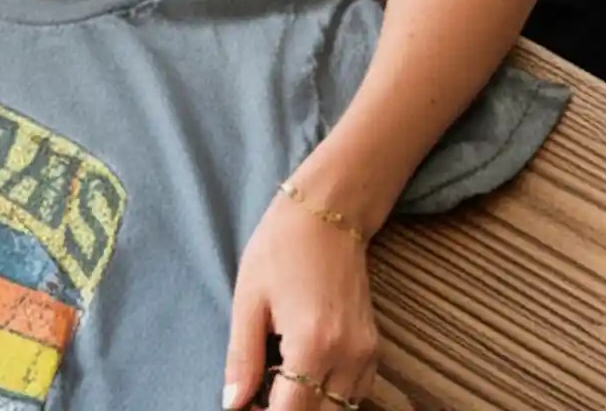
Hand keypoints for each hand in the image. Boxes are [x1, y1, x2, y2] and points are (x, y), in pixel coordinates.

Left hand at [222, 188, 378, 409]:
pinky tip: (299, 376)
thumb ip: (241, 358)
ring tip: (273, 386)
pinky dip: (327, 396)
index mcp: (312, 345)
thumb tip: (232, 404)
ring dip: (307, 407)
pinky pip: (353, 393)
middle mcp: (347, 356)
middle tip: (254, 399)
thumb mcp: (248, 301)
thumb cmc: (280, 249)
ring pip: (339, 409)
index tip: (243, 407)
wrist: (327, 214)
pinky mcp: (373, 348)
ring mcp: (366, 354)